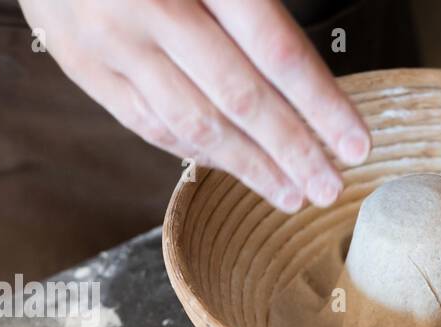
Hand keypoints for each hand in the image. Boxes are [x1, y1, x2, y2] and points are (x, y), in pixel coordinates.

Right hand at [18, 0, 371, 212]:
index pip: (277, 52)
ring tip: (292, 194)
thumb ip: (258, 4)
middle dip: (293, 151)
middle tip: (330, 187)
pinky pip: (149, 123)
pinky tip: (233, 168)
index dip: (322, 105)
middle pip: (241, 98)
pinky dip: (197, 152)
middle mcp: (154, 7)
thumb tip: (311, 72)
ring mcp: (113, 40)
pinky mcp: (83, 64)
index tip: (357, 145)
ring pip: (195, 123)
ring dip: (250, 167)